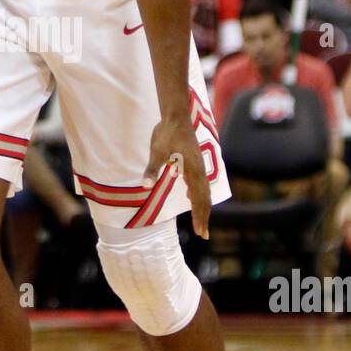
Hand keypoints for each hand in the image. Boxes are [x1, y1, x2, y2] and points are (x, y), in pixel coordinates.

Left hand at [143, 114, 210, 238]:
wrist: (176, 116)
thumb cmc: (166, 133)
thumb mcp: (156, 152)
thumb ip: (152, 170)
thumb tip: (145, 186)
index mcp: (192, 170)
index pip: (198, 199)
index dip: (199, 216)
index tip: (200, 232)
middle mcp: (200, 170)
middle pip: (205, 199)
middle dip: (204, 217)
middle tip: (203, 235)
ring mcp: (200, 166)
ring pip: (205, 191)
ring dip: (203, 207)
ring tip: (201, 222)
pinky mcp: (196, 162)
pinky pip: (201, 183)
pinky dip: (200, 195)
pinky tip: (192, 197)